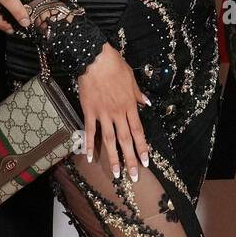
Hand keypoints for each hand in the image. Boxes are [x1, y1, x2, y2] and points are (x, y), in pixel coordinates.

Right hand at [77, 44, 150, 182]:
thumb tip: (146, 102)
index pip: (138, 131)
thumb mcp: (131, 78)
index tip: (146, 161)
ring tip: (116, 173)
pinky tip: (89, 157)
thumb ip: (138, 94)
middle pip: (126, 140)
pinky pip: (90, 131)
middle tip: (133, 176)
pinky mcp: (89, 111)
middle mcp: (118, 113)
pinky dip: (89, 144)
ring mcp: (103, 113)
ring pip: (110, 140)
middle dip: (131, 159)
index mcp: (129, 105)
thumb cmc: (115, 66)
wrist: (95, 59)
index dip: (143, 147)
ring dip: (113, 158)